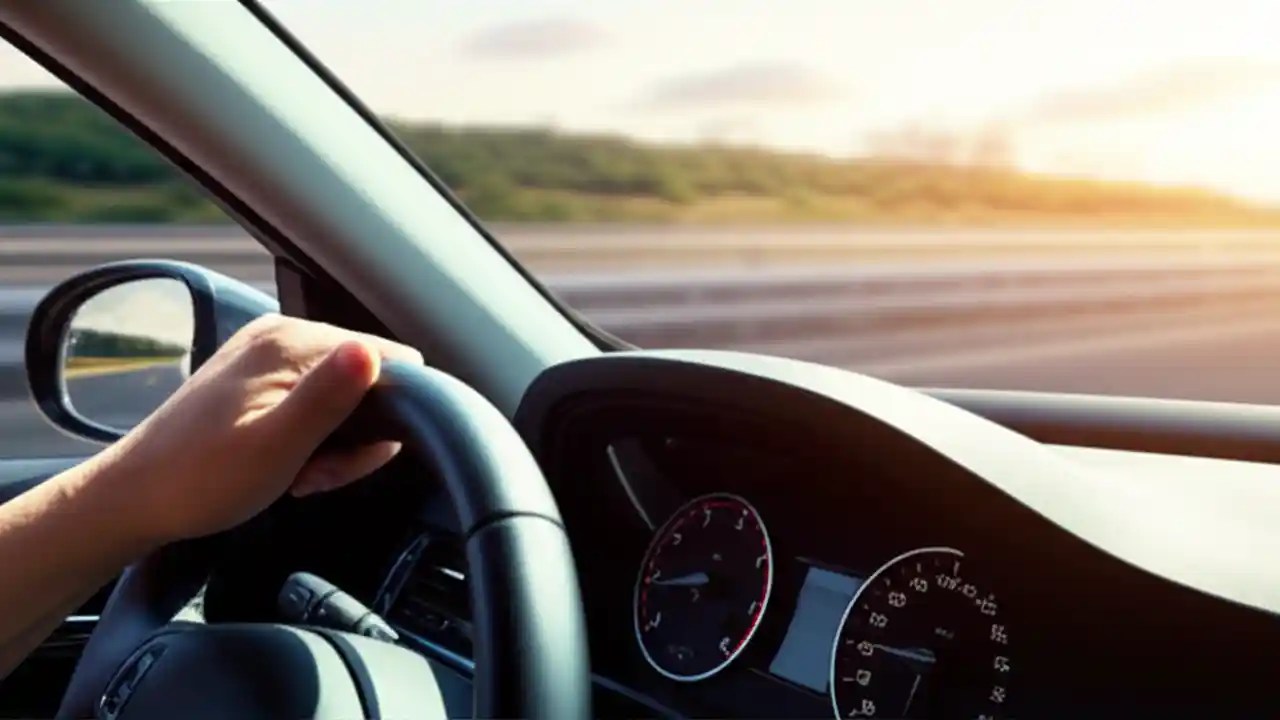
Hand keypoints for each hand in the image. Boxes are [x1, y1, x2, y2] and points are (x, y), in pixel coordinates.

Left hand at [93, 314, 422, 545]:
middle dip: (356, 435)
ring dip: (333, 443)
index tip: (346, 455)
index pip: (391, 361)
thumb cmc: (202, 481)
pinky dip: (310, 437)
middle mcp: (280, 334)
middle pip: (368, 380)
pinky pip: (312, 402)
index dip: (386, 416)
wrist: (132, 499)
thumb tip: (372, 353)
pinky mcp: (255, 377)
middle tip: (315, 472)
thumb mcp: (276, 446)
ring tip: (296, 471)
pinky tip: (284, 462)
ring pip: (343, 395)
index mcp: (290, 341)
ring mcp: (266, 354)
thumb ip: (328, 398)